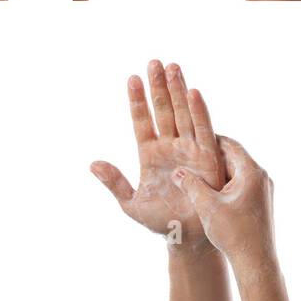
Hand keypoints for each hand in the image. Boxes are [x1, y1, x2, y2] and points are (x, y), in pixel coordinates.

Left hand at [91, 61, 225, 249]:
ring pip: (182, 114)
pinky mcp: (207, 158)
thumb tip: (92, 164)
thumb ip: (114, 182)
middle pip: (163, 110)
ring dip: (178, 91)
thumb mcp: (130, 204)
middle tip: (153, 61)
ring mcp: (189, 150)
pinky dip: (199, 112)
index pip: (142, 121)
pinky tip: (194, 93)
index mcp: (149, 154)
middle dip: (158, 86)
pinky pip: (203, 130)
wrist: (187, 239)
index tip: (131, 78)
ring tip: (172, 66)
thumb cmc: (160, 223)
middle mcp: (170, 147)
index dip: (137, 100)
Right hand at [172, 136, 276, 267]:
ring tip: (193, 171)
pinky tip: (205, 190)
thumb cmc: (235, 234)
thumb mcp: (206, 206)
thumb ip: (190, 184)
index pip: (228, 144)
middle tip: (187, 153)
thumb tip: (176, 171)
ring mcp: (262, 190)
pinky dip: (222, 181)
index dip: (207, 138)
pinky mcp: (260, 202)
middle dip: (209, 154)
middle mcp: (261, 178)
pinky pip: (239, 183)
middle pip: (232, 156)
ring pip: (234, 170)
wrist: (257, 263)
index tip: (188, 138)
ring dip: (215, 169)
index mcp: (251, 172)